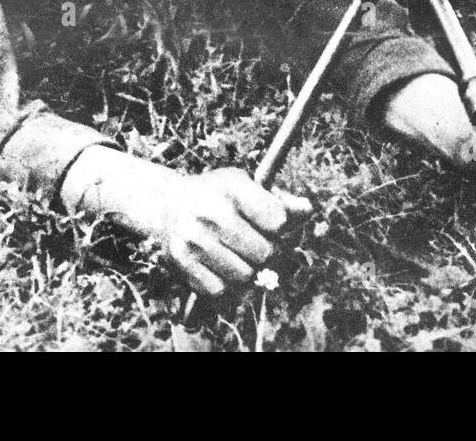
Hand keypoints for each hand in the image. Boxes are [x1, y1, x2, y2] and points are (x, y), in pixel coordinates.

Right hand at [59, 147, 311, 295]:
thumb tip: (307, 210)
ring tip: (235, 254)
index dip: (278, 225)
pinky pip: (221, 290)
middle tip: (250, 241)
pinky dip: (225, 284)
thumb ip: (278, 200)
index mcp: (231, 185)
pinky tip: (218, 265)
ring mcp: (195, 239)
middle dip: (264, 251)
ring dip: (245, 269)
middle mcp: (211, 211)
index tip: (268, 222)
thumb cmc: (217, 194)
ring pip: (245, 276)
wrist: (168, 203)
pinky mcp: (182, 262)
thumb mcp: (245, 185)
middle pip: (265, 253)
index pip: (278, 220)